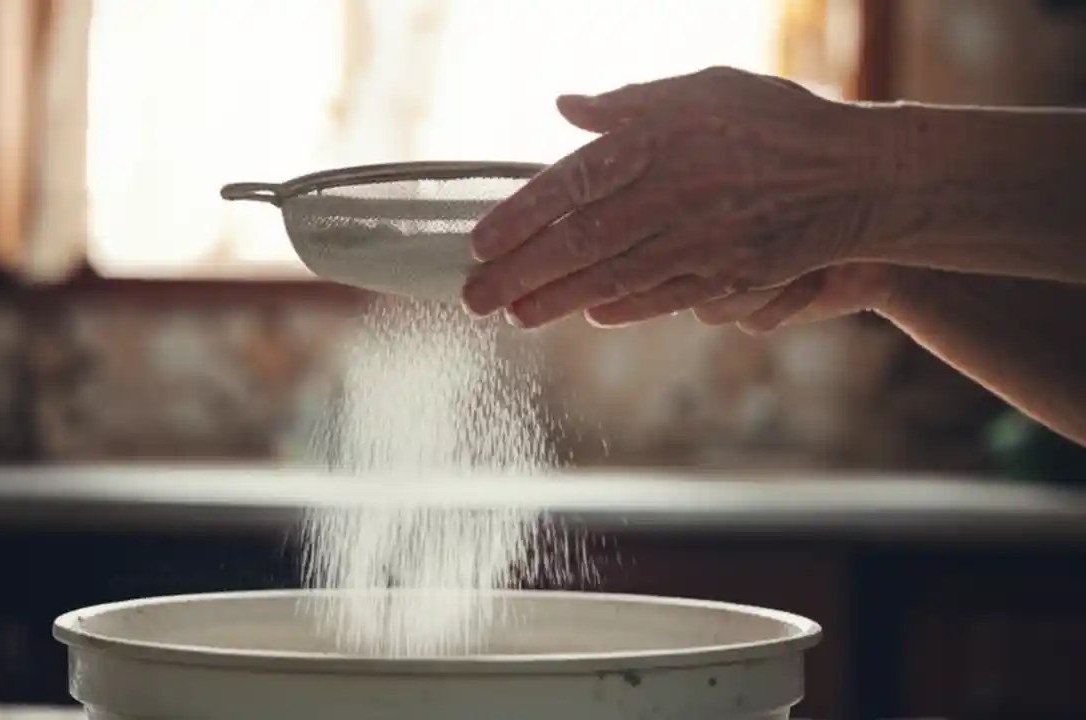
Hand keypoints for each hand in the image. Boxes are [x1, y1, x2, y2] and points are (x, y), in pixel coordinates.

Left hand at [462, 67, 893, 327]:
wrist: (861, 174)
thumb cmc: (778, 122)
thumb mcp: (706, 89)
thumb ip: (632, 104)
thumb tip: (566, 108)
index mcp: (662, 142)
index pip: (573, 182)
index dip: (521, 215)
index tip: (478, 241)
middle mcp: (676, 193)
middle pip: (582, 239)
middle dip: (521, 272)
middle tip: (473, 297)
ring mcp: (704, 239)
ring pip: (616, 275)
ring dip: (558, 299)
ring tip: (512, 316)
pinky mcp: (731, 273)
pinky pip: (667, 295)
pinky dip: (626, 308)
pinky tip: (589, 317)